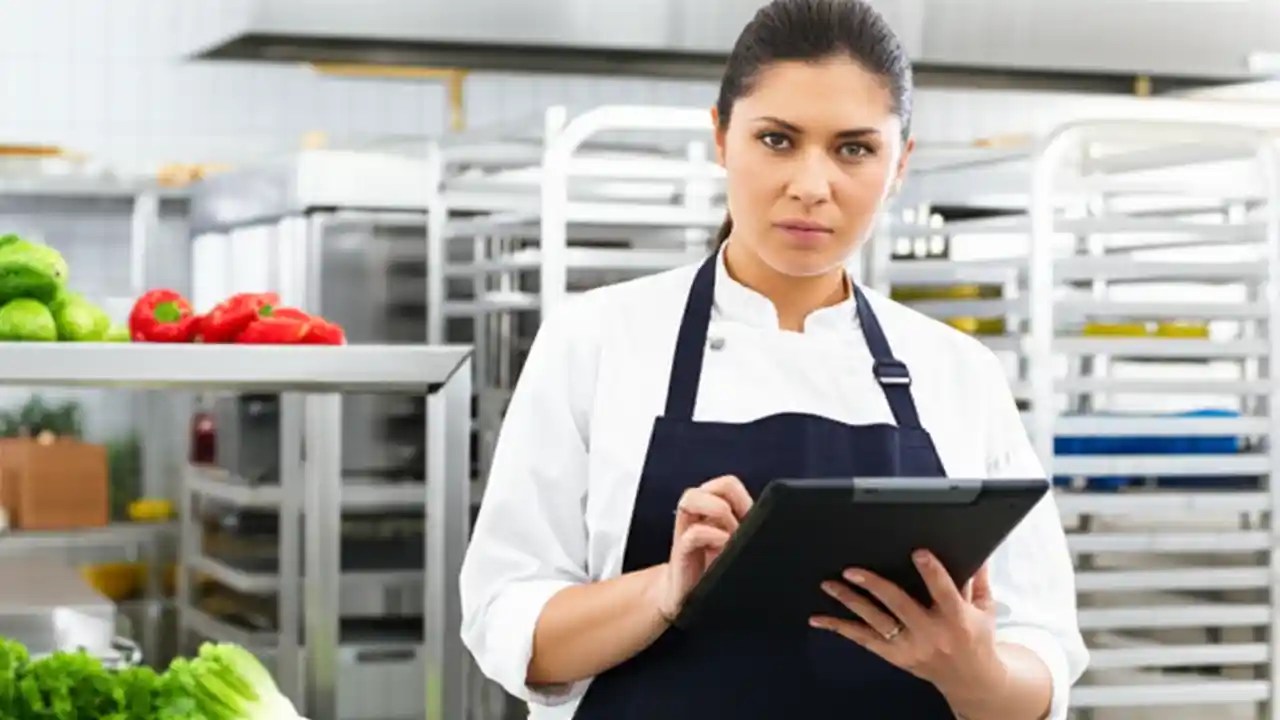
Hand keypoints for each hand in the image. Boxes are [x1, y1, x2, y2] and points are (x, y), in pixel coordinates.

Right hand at [649, 475, 753, 620]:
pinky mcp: (681, 554)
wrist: (686, 601)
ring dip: (718, 509)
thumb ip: (746, 531)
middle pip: (716, 485)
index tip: (752, 520)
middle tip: (741, 525)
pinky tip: (724, 547)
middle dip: (733, 501)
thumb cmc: (715, 572)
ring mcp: (687, 532)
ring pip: (691, 497)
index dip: (744, 497)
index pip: (729, 485)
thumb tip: (771, 523)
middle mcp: (699, 515)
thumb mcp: (735, 548)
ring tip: (731, 531)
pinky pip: (692, 534)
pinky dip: (712, 535)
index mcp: (713, 511)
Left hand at [809, 551, 1007, 697]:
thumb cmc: (976, 638)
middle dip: (875, 586)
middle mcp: (930, 634)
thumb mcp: (984, 608)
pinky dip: (839, 628)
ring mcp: (909, 647)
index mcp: (956, 619)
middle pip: (899, 606)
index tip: (918, 552)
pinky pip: (863, 640)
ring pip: (875, 622)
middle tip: (853, 570)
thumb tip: (978, 551)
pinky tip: (820, 618)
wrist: (970, 680)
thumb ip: (978, 579)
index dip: (931, 572)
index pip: (944, 592)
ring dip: (851, 602)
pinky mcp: (894, 656)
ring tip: (831, 585)